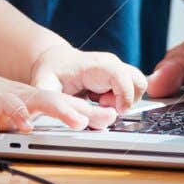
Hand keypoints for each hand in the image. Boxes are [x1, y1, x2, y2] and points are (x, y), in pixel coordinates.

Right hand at [0, 68, 117, 132]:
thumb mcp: (24, 112)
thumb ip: (49, 118)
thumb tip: (84, 122)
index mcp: (38, 101)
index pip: (69, 104)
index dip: (91, 111)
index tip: (112, 118)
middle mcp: (29, 99)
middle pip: (61, 100)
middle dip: (83, 110)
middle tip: (104, 118)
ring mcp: (12, 100)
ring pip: (40, 101)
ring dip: (61, 109)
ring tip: (77, 120)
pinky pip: (7, 108)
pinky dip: (18, 115)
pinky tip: (27, 125)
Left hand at [29, 46, 146, 111]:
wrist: (55, 61)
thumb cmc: (50, 72)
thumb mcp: (44, 88)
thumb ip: (57, 105)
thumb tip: (80, 122)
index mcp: (96, 64)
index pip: (122, 76)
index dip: (125, 96)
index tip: (116, 111)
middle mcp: (112, 65)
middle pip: (138, 83)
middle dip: (126, 102)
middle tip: (102, 105)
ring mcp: (118, 70)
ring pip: (138, 88)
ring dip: (123, 102)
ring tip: (99, 102)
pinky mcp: (119, 78)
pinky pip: (131, 93)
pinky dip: (120, 102)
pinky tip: (100, 100)